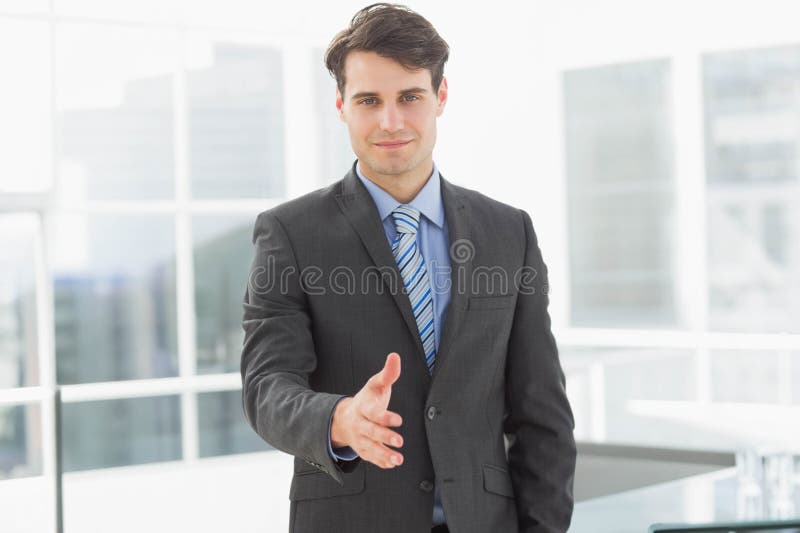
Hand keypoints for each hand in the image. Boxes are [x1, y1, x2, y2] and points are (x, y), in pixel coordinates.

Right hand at [330, 352, 403, 468]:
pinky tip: (392, 464)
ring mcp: (360, 439)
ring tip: (398, 459)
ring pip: (370, 448)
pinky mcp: (363, 450)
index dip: (384, 417)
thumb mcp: (375, 385)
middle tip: (399, 441)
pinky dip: (380, 462)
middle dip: (384, 437)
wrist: (344, 418)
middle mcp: (360, 424)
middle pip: (370, 432)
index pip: (372, 413)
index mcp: (363, 407)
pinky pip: (370, 458)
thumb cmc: (367, 400)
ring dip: (383, 454)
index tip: (398, 420)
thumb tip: (395, 356)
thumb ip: (388, 373)